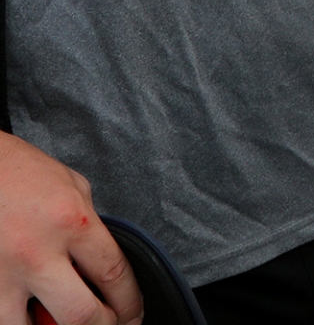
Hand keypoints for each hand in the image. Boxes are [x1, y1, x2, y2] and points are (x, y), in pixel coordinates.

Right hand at [0, 134, 141, 324]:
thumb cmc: (19, 172)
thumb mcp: (72, 187)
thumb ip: (89, 226)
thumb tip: (99, 262)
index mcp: (72, 222)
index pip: (114, 274)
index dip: (130, 302)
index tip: (133, 313)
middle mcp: (38, 253)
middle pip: (80, 315)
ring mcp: (2, 274)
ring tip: (59, 322)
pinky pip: (0, 316)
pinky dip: (15, 319)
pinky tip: (28, 314)